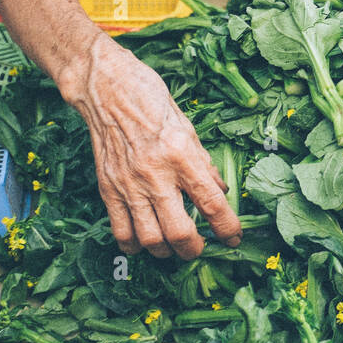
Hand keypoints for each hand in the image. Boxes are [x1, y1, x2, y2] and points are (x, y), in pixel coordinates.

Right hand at [58, 35, 241, 258]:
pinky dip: (134, 246)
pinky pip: (121, 231)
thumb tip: (221, 190)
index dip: (227, 228)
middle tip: (200, 248)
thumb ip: (204, 164)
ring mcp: (129, 184)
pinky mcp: (108, 189)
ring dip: (165, 251)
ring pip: (150, 239)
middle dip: (194, 249)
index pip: (211, 203)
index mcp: (182, 156)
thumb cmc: (152, 101)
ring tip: (172, 247)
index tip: (234, 239)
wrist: (107, 90)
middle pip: (179, 232)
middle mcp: (156, 174)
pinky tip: (144, 242)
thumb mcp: (189, 128)